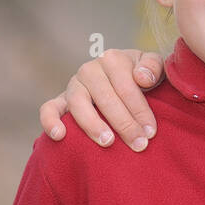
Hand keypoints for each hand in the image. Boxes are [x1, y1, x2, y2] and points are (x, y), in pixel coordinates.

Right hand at [39, 49, 165, 150]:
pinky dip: (50, 121)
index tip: (151, 132)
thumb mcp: (155, 67)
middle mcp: (90, 69)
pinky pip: (49, 108)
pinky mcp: (61, 100)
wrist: (126, 78)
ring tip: (108, 142)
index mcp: (113, 59)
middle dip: (124, 123)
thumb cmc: (143, 76)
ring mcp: (74, 84)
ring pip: (78, 103)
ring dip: (92, 124)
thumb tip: (142, 78)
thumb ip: (153, 67)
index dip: (140, 110)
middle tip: (138, 144)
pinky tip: (59, 136)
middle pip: (105, 98)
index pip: (126, 87)